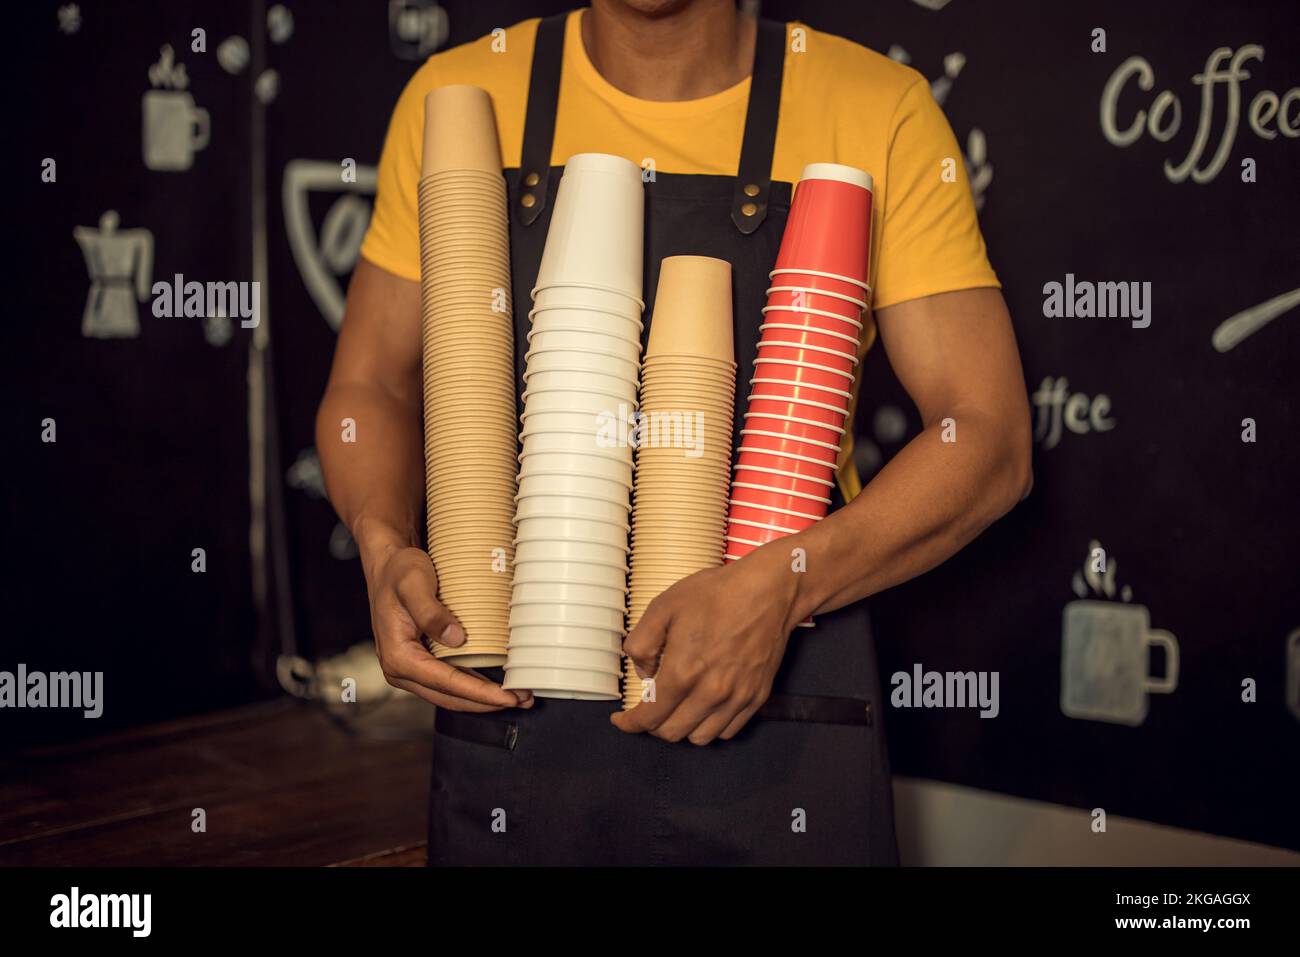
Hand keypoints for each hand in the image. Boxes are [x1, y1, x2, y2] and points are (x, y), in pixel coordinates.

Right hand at [361, 537, 530, 711]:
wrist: (388, 566)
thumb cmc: (399, 572)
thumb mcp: (414, 584)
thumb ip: (431, 612)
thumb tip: (456, 639)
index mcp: (398, 657)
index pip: (445, 683)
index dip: (479, 693)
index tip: (506, 696)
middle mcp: (400, 670)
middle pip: (450, 697)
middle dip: (488, 702)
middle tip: (523, 698)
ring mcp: (409, 670)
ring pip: (450, 696)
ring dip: (483, 699)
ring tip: (516, 696)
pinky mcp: (420, 664)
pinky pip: (448, 684)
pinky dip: (473, 688)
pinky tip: (494, 685)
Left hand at [610, 544, 801, 744]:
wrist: (767, 590)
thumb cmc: (716, 594)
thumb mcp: (663, 606)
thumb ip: (641, 643)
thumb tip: (643, 673)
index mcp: (683, 672)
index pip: (649, 718)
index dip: (630, 724)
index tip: (622, 720)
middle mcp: (710, 692)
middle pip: (672, 733)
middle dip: (653, 725)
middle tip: (649, 708)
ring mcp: (737, 697)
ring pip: (700, 738)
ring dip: (682, 728)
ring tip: (677, 707)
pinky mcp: (757, 696)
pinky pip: (728, 730)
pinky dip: (710, 726)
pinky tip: (703, 706)